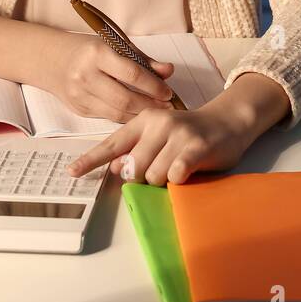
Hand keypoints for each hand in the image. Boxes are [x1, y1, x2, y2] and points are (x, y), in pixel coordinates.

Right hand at [0, 16, 174, 122]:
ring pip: (117, 113)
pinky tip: (137, 114)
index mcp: (97, 54)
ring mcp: (80, 95)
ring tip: (156, 112)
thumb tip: (168, 71)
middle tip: (167, 107)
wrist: (52, 60)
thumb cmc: (87, 49)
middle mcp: (86, 75)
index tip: (168, 92)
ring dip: (140, 115)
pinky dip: (125, 117)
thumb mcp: (113, 45)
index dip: (154, 86)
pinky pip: (108, 118)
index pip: (132, 74)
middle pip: (125, 98)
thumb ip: (142, 59)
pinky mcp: (79, 109)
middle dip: (150, 105)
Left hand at [69, 100, 260, 185]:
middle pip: (133, 168)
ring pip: (153, 175)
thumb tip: (115, 167)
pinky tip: (186, 171)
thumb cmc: (189, 135)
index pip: (112, 143)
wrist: (228, 121)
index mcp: (144, 121)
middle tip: (162, 168)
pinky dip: (177, 179)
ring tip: (178, 167)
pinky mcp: (197, 147)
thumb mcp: (158, 137)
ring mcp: (178, 134)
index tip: (72, 172)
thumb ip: (136, 150)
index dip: (91, 159)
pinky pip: (175, 174)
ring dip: (164, 180)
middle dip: (144, 178)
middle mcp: (158, 124)